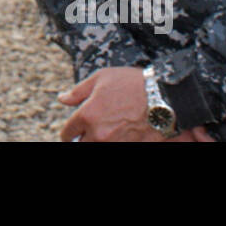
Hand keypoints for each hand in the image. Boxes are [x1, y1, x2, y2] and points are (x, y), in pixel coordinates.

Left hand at [58, 67, 213, 141]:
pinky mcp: (131, 147)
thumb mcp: (101, 78)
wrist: (164, 96)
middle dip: (82, 139)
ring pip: (97, 147)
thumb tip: (62, 99)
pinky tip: (118, 135)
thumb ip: (78, 92)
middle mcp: (98, 133)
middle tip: (86, 134)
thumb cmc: (131, 83)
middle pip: (81, 145)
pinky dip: (114, 141)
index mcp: (87, 115)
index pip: (68, 133)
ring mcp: (116, 143)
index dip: (68, 133)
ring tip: (105, 132)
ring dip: (97, 141)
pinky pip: (116, 147)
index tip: (71, 132)